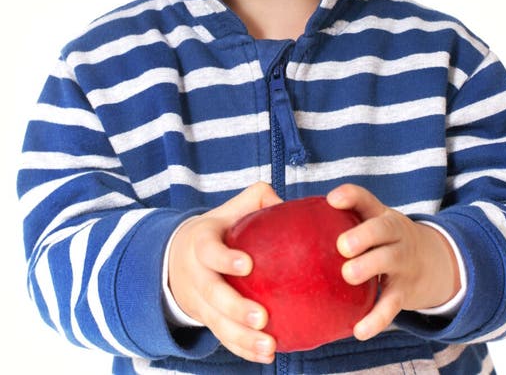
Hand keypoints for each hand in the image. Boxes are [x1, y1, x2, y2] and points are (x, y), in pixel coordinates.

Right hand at [168, 181, 281, 362]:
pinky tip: (266, 355)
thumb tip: (282, 202)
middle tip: (262, 317)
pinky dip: (242, 349)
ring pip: (217, 323)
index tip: (248, 265)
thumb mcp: (227, 210)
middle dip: (236, 308)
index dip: (226, 259)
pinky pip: (223, 338)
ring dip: (242, 338)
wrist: (175, 258)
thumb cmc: (215, 231)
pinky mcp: (207, 320)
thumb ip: (255, 198)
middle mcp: (197, 275)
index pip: (210, 252)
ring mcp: (200, 302)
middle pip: (212, 294)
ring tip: (269, 346)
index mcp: (201, 243)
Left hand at [327, 184, 459, 341]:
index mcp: (379, 214)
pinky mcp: (405, 292)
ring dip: (369, 266)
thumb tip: (271, 199)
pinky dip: (377, 319)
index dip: (351, 196)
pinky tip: (359, 330)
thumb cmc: (382, 240)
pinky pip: (392, 305)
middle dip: (363, 235)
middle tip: (342, 246)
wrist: (434, 262)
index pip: (366, 199)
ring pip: (390, 260)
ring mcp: (402, 262)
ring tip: (348, 275)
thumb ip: (332, 217)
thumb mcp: (370, 221)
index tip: (332, 200)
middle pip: (383, 228)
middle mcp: (394, 234)